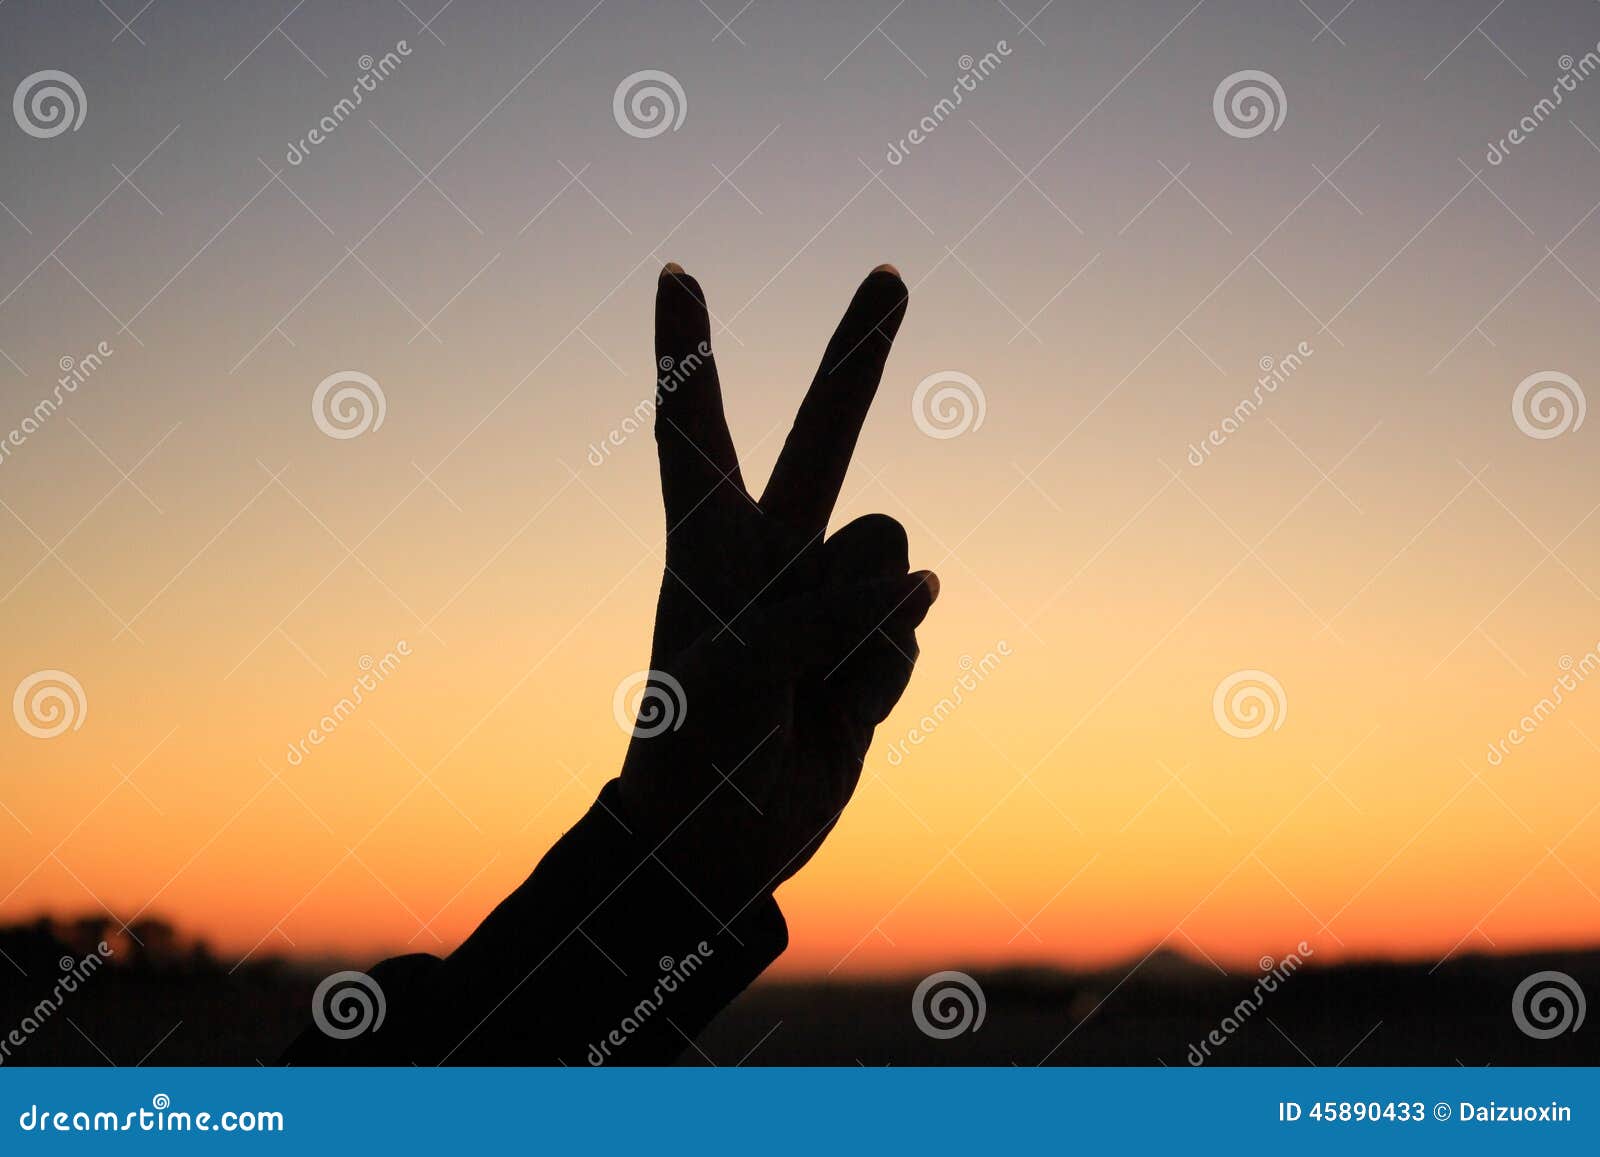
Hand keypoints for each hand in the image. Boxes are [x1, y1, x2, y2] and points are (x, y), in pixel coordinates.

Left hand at [617, 263, 937, 914]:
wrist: (721, 846)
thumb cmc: (695, 747)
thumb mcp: (739, 667)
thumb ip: (823, 608)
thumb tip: (921, 581)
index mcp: (711, 543)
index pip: (695, 428)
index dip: (688, 353)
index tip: (675, 274)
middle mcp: (774, 554)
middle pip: (826, 439)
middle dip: (860, 355)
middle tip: (891, 273)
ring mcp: (828, 599)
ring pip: (890, 566)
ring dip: (862, 632)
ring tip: (803, 688)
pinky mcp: (870, 648)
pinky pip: (907, 634)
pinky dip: (879, 677)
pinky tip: (834, 712)